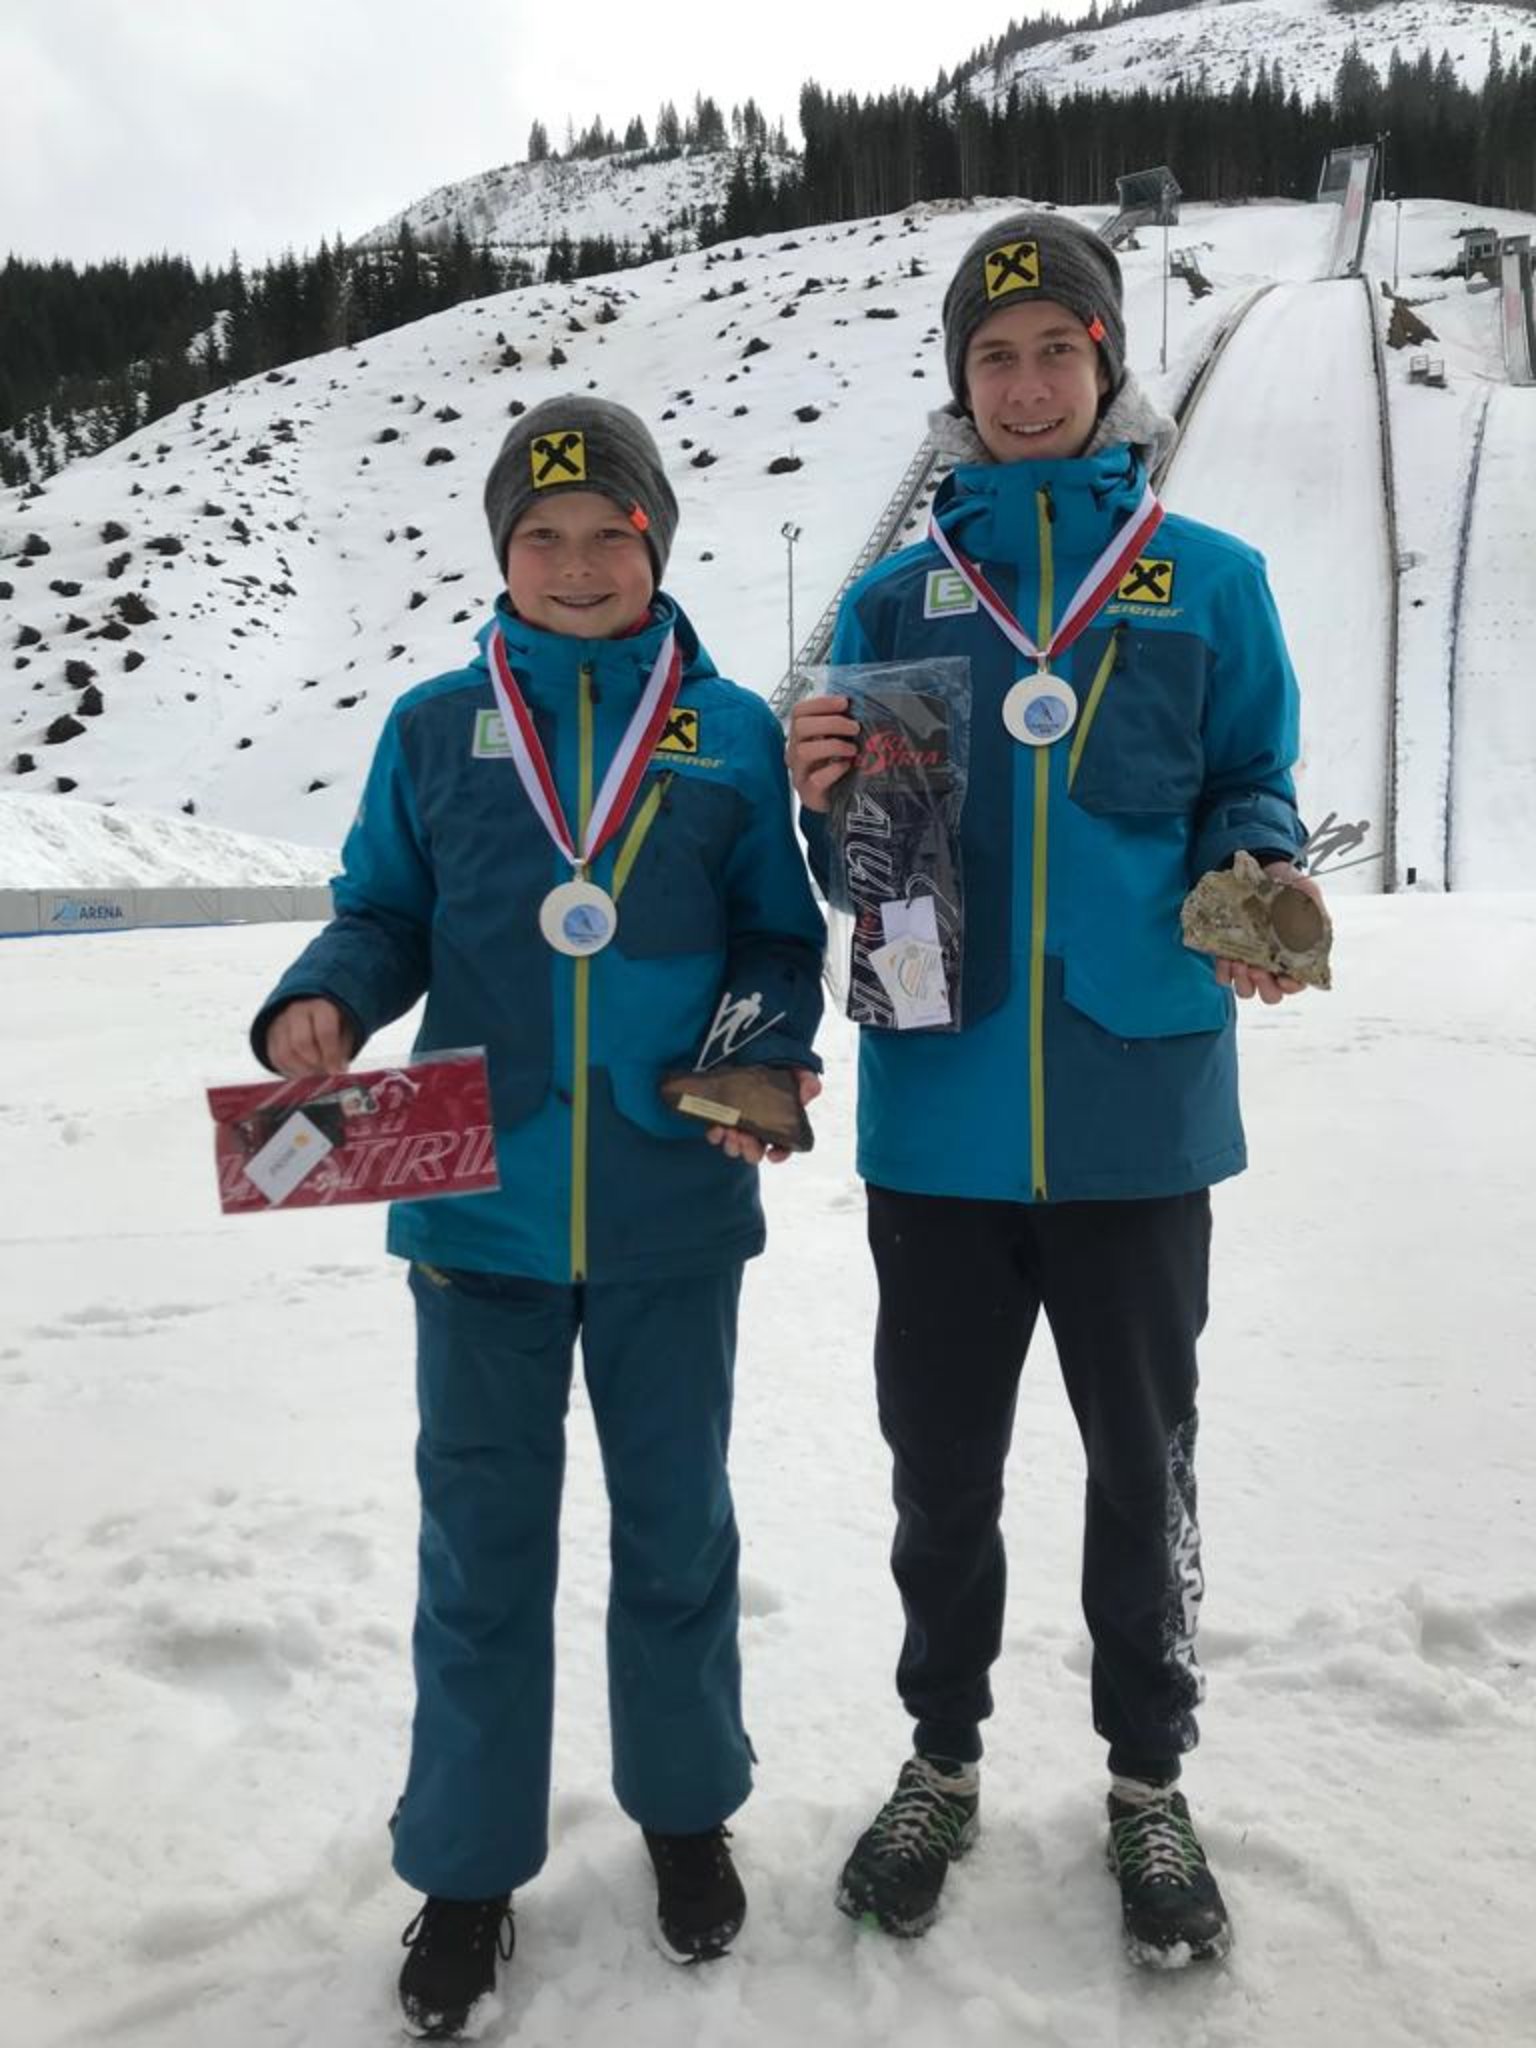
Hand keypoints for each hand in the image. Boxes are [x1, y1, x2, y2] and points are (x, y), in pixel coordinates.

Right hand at [265, 998, 356, 1075]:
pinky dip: (290, 1071)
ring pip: (285, 1054)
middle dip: (315, 1063)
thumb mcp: (344, 1030)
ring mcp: (280, 1023)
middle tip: (324, 1072)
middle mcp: (297, 1011)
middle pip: (301, 1043)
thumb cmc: (332, 1023)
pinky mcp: (269, 1036)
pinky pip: (275, 1059)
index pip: (324, 1031)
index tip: (336, 1070)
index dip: (331, 1055)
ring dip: (302, 1071)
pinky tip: (303, 1073)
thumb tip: (338, 1070)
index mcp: (320, 1006)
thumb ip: (341, 1049)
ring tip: (315, 1073)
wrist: (309, 1011)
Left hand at [707, 1069, 821, 1164]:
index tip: (772, 1154)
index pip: (783, 1148)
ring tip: (730, 1132)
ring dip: (732, 1145)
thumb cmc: (780, 1068)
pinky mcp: (721, 1116)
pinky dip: (715, 1135)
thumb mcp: (798, 1072)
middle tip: (745, 1139)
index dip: (780, 1154)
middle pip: (754, 1152)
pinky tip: (717, 1127)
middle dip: (749, 1150)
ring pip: (734, 1147)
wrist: (755, 1050)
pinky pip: (716, 1134)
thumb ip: (808, 1083)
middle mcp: (759, 1129)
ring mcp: (739, 1124)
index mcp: (780, 1125)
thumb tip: (807, 1096)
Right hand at [788, 694, 859, 810]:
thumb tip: (859, 704)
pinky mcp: (808, 793)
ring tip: (853, 748)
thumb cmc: (839, 767)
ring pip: (803, 751)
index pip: (800, 711)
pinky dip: (834, 770)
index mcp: (801, 735)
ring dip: (833, 745)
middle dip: (831, 723)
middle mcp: (794, 751)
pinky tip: (847, 766)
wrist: (837, 801)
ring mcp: (799, 773)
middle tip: (855, 727)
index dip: (822, 703)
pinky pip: (816, 779)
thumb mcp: (839, 740)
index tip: (845, 702)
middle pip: (800, 727)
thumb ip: (843, 724)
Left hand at [1214, 862, 1325, 1003]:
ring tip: (1239, 963)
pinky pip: (1224, 976)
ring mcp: (1251, 962)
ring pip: (1246, 990)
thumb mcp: (1308, 896)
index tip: (1284, 978)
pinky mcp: (1230, 955)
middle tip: (1257, 969)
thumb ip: (1313, 914)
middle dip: (1264, 987)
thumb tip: (1311, 931)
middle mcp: (1274, 966)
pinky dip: (1224, 972)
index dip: (1291, 987)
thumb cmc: (1290, 888)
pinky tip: (1225, 959)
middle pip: (1270, 995)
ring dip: (1242, 982)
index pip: (1296, 985)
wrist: (1263, 871)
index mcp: (1297, 958)